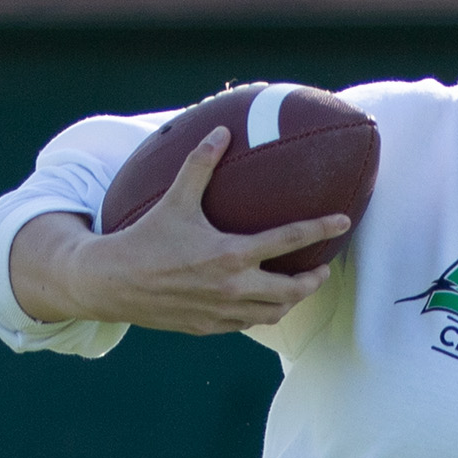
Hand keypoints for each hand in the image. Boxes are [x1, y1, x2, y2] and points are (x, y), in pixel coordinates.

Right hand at [8, 130, 350, 334]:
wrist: (114, 282)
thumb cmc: (145, 238)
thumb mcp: (174, 199)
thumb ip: (201, 165)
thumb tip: (223, 131)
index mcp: (230, 254)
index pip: (288, 241)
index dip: (320, 229)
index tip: (343, 222)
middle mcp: (233, 287)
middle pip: (292, 289)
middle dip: (312, 280)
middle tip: (321, 270)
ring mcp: (223, 312)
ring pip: (274, 313)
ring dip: (292, 300)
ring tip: (298, 287)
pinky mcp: (211, 327)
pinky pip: (249, 324)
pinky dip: (263, 313)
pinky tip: (264, 302)